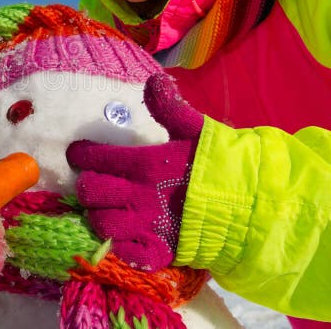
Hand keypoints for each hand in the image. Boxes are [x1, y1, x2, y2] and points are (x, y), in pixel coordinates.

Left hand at [66, 72, 203, 271]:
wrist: (253, 206)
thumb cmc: (221, 165)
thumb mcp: (198, 130)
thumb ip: (171, 108)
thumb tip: (154, 78)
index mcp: (144, 164)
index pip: (95, 157)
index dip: (81, 154)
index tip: (78, 153)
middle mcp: (139, 195)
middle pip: (89, 191)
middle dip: (87, 185)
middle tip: (93, 180)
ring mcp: (147, 226)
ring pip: (101, 223)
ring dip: (98, 215)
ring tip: (106, 207)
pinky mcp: (158, 251)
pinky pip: (125, 253)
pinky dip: (120, 246)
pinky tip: (123, 236)